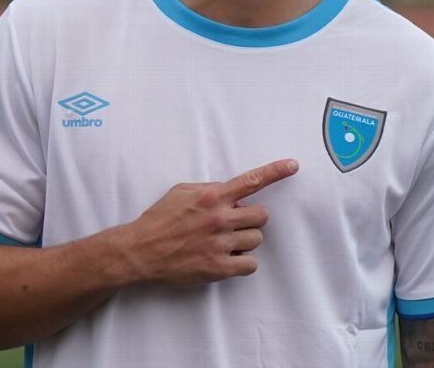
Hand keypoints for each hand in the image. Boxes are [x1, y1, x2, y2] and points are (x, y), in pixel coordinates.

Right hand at [117, 159, 298, 287]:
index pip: (251, 181)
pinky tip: (228, 259)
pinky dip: (242, 263)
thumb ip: (208, 188)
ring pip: (257, 239)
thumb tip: (229, 192)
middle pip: (261, 216)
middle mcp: (220, 218)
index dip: (276, 171)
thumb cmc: (159, 220)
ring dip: (245, 241)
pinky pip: (250, 265)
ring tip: (224, 243)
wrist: (140, 251)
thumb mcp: (181, 192)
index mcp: (212, 197)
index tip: (293, 165)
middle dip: (250, 219)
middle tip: (232, 224)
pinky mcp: (219, 268)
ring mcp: (220, 244)